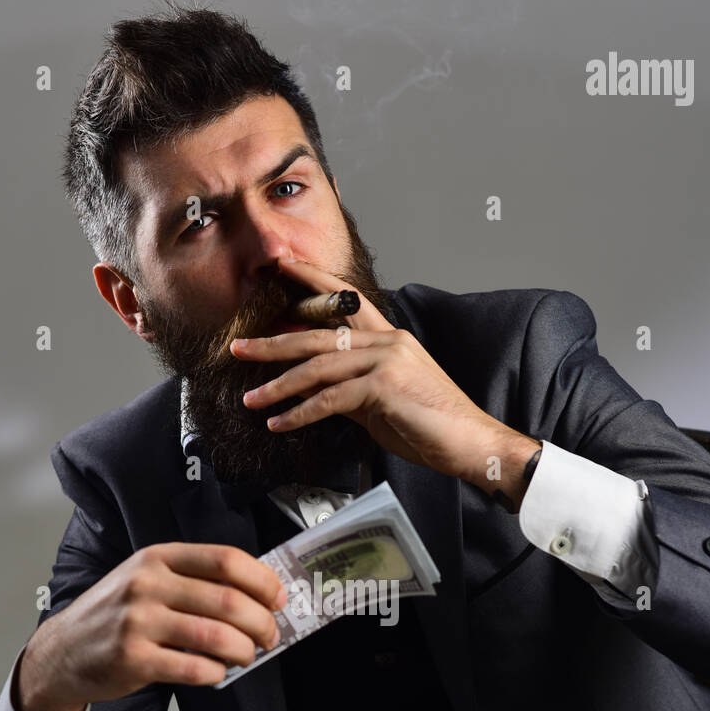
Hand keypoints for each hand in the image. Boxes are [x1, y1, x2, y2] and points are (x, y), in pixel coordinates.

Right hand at [15, 544, 286, 710]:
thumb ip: (192, 579)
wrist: (62, 651)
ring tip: (248, 655)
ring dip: (244, 650)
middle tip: (270, 636)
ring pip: (216, 636)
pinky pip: (193, 668)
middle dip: (262, 622)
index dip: (262, 580)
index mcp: (158, 558)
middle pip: (228, 600)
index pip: (225, 559)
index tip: (278, 598)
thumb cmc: (115, 615)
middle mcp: (147, 584)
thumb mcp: (146, 579)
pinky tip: (216, 672)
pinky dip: (216, 673)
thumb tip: (256, 592)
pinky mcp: (132, 659)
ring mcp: (137, 621)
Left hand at [233, 256, 540, 506]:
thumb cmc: (432, 427)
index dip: (311, 280)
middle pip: (318, 335)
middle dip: (273, 343)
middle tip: (239, 349)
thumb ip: (350, 390)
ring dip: (278, 385)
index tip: (281, 267)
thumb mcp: (383, 402)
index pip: (344, 300)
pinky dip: (300, 413)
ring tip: (251, 399)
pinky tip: (280, 423)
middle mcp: (387, 341)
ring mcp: (386, 360)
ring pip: (318, 367)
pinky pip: (329, 399)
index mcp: (389, 338)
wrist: (470, 443)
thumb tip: (314, 392)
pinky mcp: (383, 387)